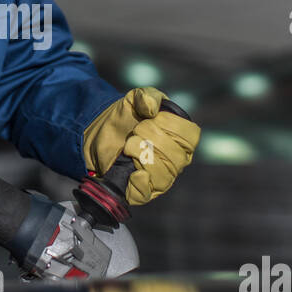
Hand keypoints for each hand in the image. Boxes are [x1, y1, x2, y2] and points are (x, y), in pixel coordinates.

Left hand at [82, 87, 200, 205]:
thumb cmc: (126, 115)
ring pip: (164, 175)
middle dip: (152, 139)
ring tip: (128, 145)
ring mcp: (161, 177)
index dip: (172, 126)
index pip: (191, 136)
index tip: (153, 118)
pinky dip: (141, 183)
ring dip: (144, 156)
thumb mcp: (135, 99)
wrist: (100, 131)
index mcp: (182, 138)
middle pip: (177, 156)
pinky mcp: (142, 191)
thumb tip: (152, 109)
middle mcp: (176, 160)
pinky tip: (134, 171)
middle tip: (135, 130)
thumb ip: (147, 97)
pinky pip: (148, 194)